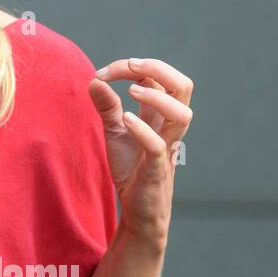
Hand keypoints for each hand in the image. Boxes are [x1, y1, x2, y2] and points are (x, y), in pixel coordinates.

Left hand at [87, 57, 194, 246]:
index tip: (102, 73)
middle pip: (183, 86)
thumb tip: (94, 79)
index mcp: (160, 114)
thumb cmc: (131, 168)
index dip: (133, 67)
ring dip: (156, 97)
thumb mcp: (114, 132)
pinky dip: (143, 129)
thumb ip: (107, 107)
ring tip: (130, 91)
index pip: (160, 77)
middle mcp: (169, 127)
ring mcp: (166, 147)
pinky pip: (158, 145)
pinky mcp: (156, 168)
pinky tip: (124, 120)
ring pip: (183, 114)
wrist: (137, 210)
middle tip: (129, 66)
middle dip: (157, 69)